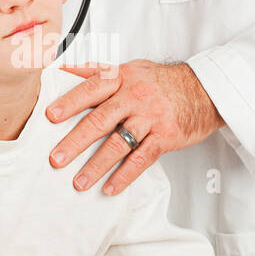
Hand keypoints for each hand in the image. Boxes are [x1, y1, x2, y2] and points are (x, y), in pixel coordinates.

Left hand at [46, 59, 222, 196]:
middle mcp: (135, 97)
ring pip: (118, 144)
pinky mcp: (165, 137)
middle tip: (56, 158)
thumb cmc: (161, 81)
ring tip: (78, 181)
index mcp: (122, 78)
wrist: (204, 89)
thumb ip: (97, 71)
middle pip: (100, 120)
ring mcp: (150, 118)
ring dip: (96, 165)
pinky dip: (124, 175)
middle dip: (75, 141)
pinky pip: (141, 159)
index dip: (70, 102)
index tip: (49, 116)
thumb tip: (62, 71)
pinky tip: (110, 188)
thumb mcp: (131, 68)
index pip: (91, 89)